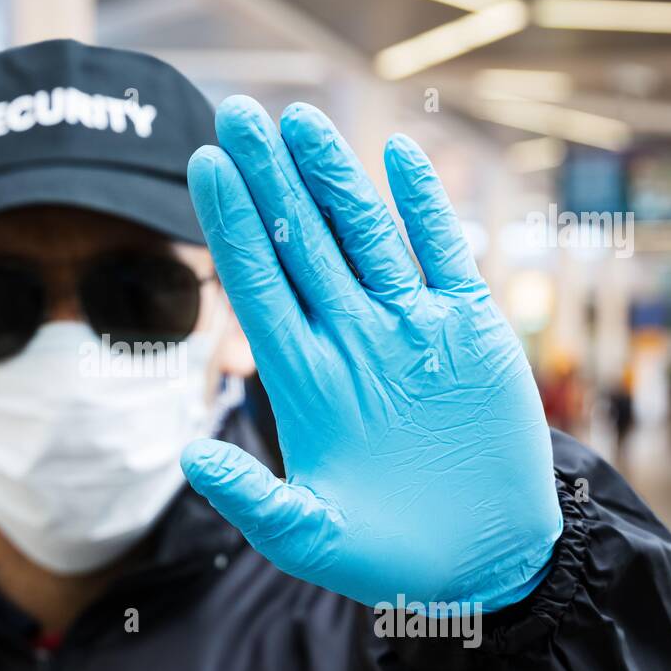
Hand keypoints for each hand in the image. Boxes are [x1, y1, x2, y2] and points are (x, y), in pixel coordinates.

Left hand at [182, 97, 562, 611]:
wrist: (483, 558)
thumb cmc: (388, 554)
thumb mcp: (310, 537)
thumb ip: (251, 498)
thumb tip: (187, 456)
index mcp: (304, 378)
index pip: (256, 283)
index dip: (230, 225)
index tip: (204, 164)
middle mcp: (350, 339)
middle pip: (300, 242)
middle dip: (269, 179)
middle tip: (237, 111)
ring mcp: (409, 328)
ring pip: (365, 235)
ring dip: (334, 177)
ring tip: (299, 119)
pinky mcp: (471, 330)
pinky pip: (444, 255)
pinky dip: (425, 208)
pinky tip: (400, 155)